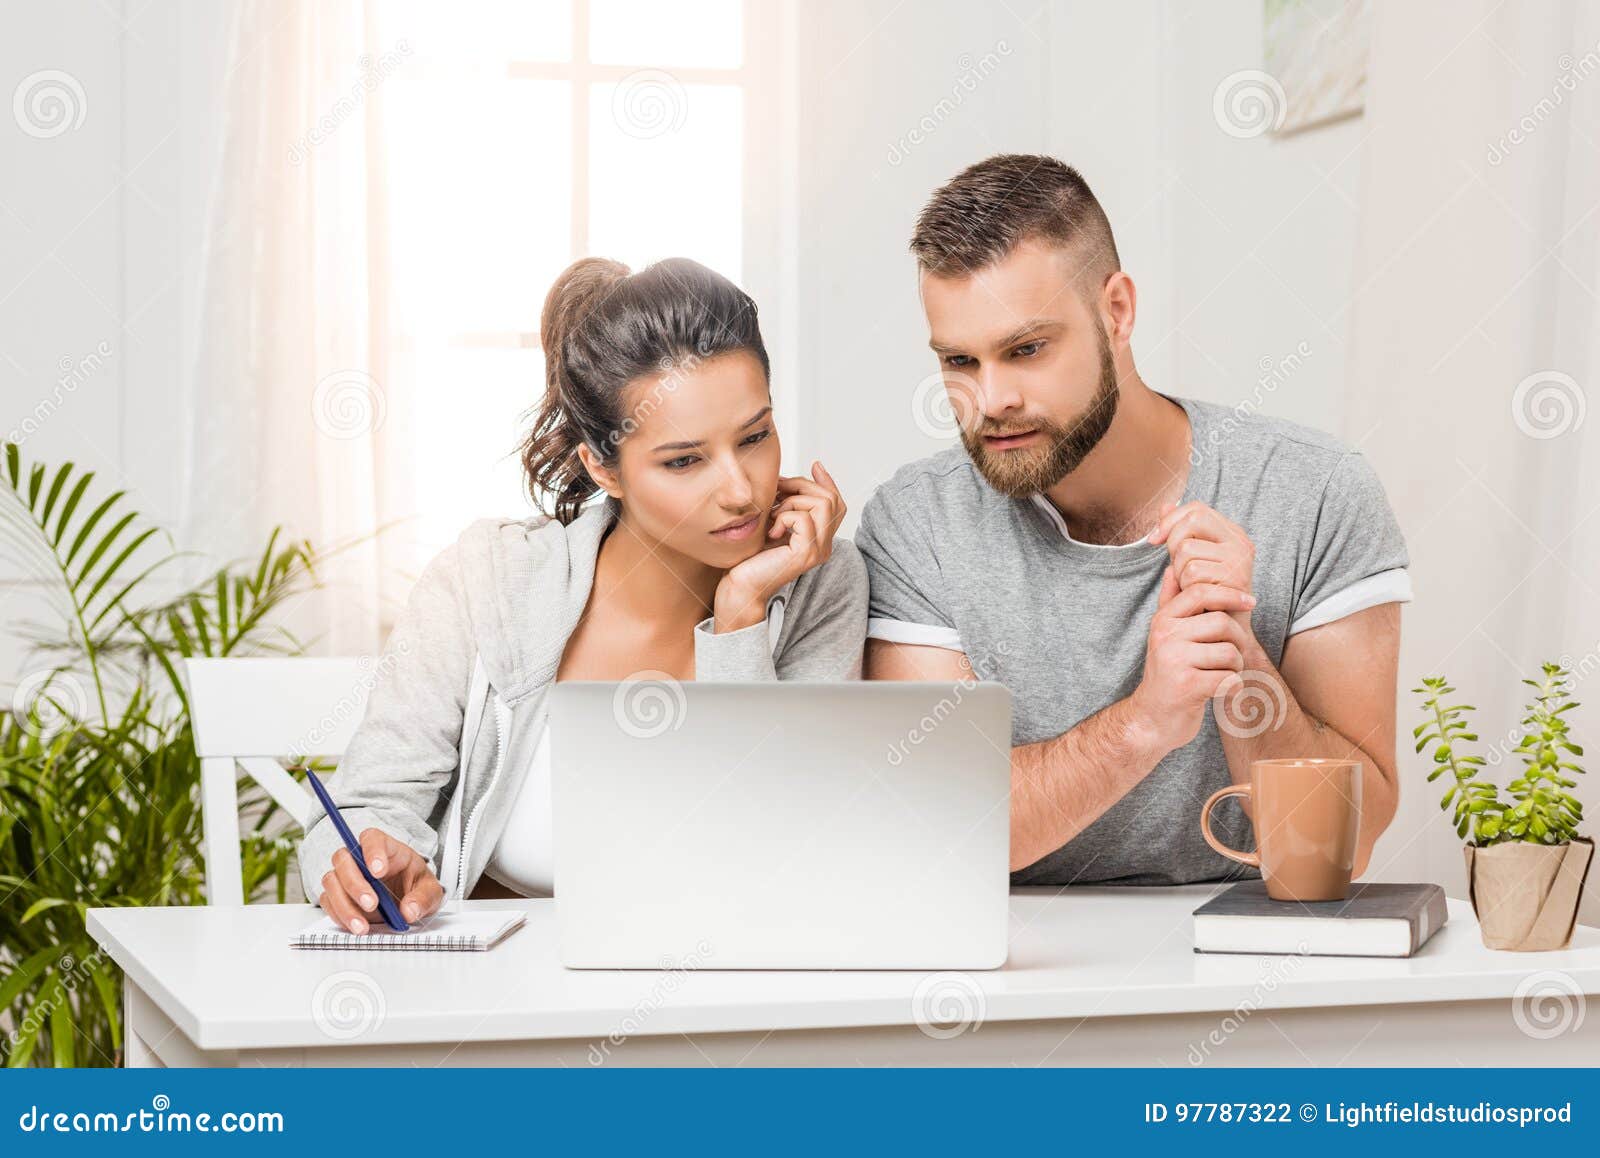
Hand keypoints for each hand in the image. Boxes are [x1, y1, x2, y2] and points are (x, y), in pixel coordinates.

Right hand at [318, 828, 443, 934]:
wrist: (407, 901)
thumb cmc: (416, 886)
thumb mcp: (430, 891)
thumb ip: (423, 898)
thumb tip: (409, 911)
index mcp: (386, 848)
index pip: (372, 839)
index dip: (372, 852)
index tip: (379, 871)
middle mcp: (360, 859)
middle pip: (344, 859)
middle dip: (355, 883)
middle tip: (371, 903)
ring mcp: (346, 876)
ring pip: (331, 881)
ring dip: (344, 904)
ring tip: (362, 925)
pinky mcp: (337, 895)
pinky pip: (328, 901)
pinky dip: (339, 915)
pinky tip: (355, 926)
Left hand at [714, 461, 845, 631]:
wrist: (740, 584)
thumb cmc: (751, 555)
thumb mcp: (773, 521)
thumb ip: (788, 504)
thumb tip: (792, 477)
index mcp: (819, 539)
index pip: (837, 504)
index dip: (828, 482)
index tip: (814, 465)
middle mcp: (825, 546)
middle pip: (830, 499)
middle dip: (802, 486)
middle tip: (777, 491)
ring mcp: (818, 551)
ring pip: (822, 504)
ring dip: (793, 502)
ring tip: (774, 516)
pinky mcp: (806, 554)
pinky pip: (803, 518)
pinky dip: (784, 517)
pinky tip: (771, 531)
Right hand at [1128, 568, 1256, 752]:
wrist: (1151, 719)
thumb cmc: (1166, 675)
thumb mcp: (1164, 636)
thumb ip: (1169, 602)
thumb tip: (1171, 568)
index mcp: (1162, 621)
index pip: (1200, 592)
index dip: (1230, 594)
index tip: (1250, 602)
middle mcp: (1165, 637)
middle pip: (1222, 623)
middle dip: (1237, 641)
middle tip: (1231, 657)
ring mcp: (1174, 661)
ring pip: (1229, 652)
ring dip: (1235, 668)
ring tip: (1221, 676)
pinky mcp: (1187, 686)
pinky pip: (1229, 679)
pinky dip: (1232, 688)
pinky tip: (1221, 692)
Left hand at [1147, 501, 1255, 628]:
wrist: (1226, 637)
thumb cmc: (1205, 600)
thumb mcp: (1189, 564)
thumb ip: (1178, 535)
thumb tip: (1165, 505)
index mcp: (1231, 534)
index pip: (1195, 508)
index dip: (1169, 520)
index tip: (1153, 540)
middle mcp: (1240, 542)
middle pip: (1189, 523)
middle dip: (1173, 547)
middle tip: (1180, 573)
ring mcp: (1240, 559)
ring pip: (1187, 552)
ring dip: (1180, 575)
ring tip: (1193, 590)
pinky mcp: (1237, 579)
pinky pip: (1193, 574)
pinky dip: (1187, 589)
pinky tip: (1199, 600)